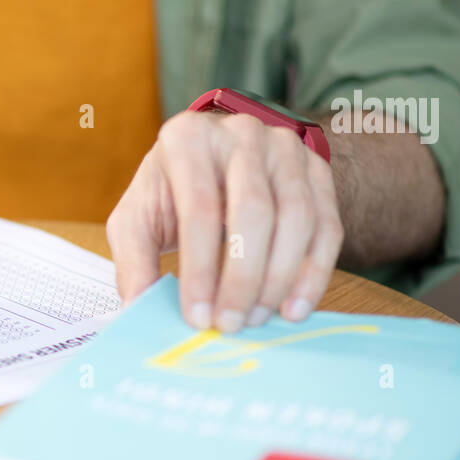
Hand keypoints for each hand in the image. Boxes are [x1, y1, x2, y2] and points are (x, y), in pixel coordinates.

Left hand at [106, 110, 342, 331]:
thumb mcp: (137, 219)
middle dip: (243, 278)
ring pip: (296, 218)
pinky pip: (326, 225)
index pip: (199, 209)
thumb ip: (133, 262)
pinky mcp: (317, 169)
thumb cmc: (170, 193)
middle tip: (231, 325)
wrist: (216, 161)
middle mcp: (241, 134)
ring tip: (257, 319)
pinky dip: (314, 272)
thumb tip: (137, 309)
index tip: (198, 316)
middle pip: (253, 212)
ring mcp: (285, 147)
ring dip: (279, 278)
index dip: (200, 269)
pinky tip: (293, 308)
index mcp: (187, 139)